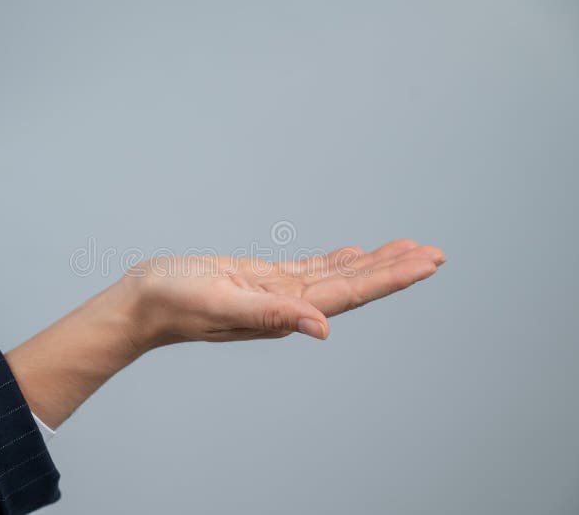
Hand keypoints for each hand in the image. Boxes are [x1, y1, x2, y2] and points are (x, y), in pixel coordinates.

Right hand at [117, 238, 444, 345]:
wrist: (143, 302)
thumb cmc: (173, 303)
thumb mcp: (220, 303)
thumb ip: (270, 315)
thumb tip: (323, 328)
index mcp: (283, 312)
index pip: (348, 295)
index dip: (389, 278)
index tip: (425, 263)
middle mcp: (287, 306)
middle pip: (352, 286)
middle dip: (394, 269)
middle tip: (435, 254)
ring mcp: (276, 293)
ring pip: (335, 276)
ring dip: (372, 263)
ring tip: (407, 250)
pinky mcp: (260, 280)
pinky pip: (309, 270)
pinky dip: (336, 261)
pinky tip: (354, 254)